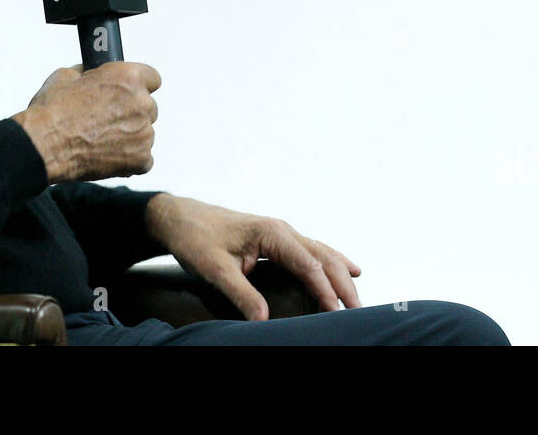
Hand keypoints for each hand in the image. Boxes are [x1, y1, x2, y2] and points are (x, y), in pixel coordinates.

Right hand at [13, 62, 160, 182]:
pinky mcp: (141, 159)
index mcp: (128, 77)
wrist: (43, 145)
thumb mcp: (67, 75)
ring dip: (130, 136)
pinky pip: (143, 158)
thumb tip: (92, 74)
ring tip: (101, 140)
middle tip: (108, 120)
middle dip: (132, 113)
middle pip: (149, 107)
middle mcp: (142, 103)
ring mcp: (144, 133)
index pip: (152, 78)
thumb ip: (90, 73)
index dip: (139, 86)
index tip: (130, 93)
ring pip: (144, 132)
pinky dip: (129, 159)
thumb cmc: (52, 111)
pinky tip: (107, 156)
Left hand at [144, 194, 360, 320]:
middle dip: (343, 283)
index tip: (334, 311)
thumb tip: (263, 319)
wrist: (179, 217)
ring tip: (357, 299)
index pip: (307, 263)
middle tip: (358, 311)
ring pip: (322, 252)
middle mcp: (282, 230)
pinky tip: (349, 269)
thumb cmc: (195, 238)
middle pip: (322, 256)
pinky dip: (332, 263)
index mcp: (271, 233)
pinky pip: (313, 251)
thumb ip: (241, 293)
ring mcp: (281, 234)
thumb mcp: (214, 268)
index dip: (323, 288)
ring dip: (341, 275)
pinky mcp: (276, 240)